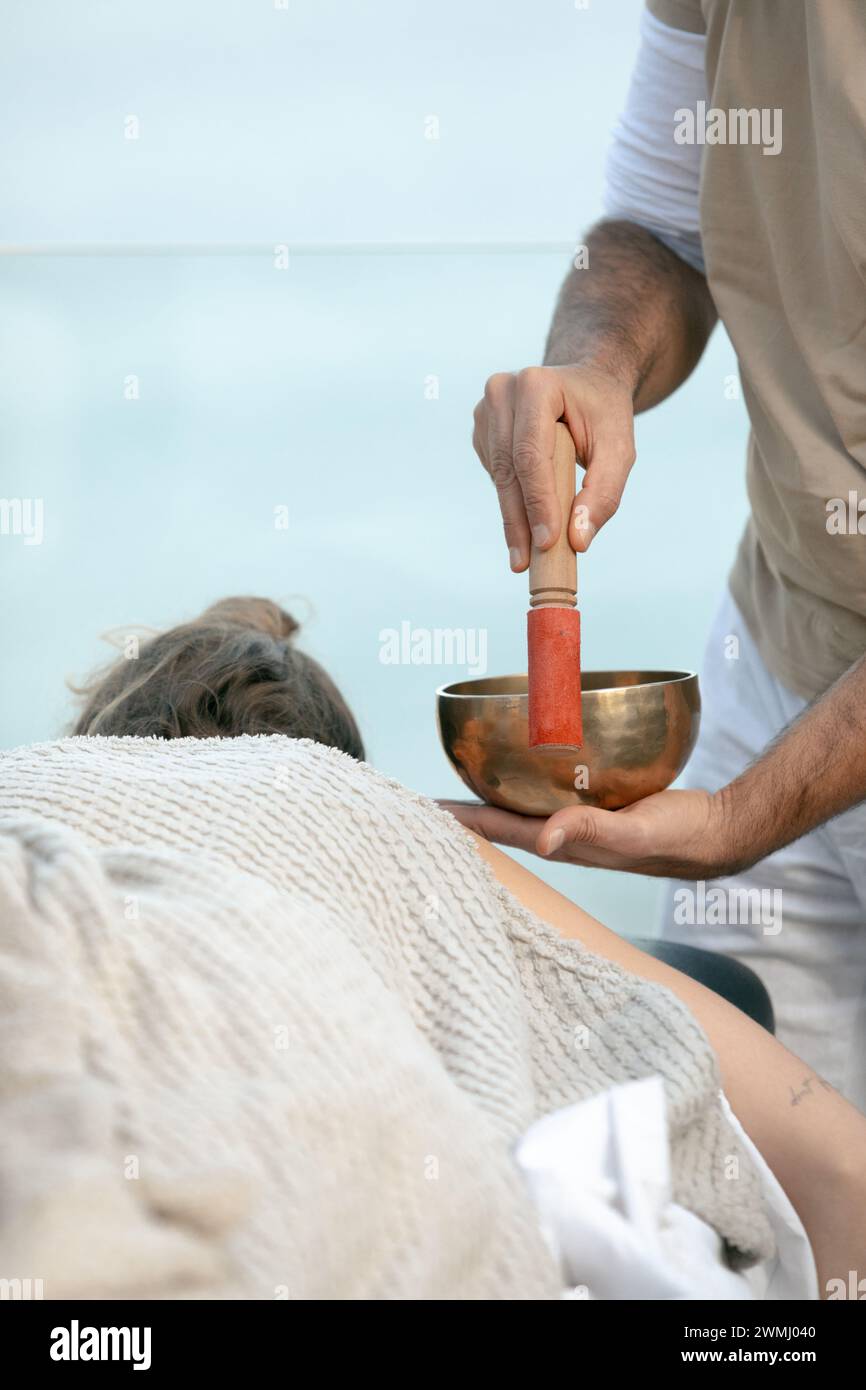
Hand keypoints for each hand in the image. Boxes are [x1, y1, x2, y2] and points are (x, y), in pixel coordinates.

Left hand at [440, 788, 750, 879]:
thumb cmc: (678, 837)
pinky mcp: (596, 804)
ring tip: (461, 784)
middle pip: (500, 821)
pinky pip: (552, 792)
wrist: (717, 832)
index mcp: (562, 843)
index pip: (496, 830)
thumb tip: (544, 840)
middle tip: (423, 798)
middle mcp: (563, 834)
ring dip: (492, 797)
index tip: (421, 808)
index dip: (460, 820)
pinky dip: (530, 780)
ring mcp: (578, 821)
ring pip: (522, 807)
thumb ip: (592, 830)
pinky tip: (526, 767)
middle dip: (464, 811)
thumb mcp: (634, 831)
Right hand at [471, 363, 636, 569]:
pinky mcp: (482, 428)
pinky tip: (527, 510)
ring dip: (512, 516)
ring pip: (498, 476)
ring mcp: (486, 409)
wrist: (587, 383)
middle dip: (519, 520)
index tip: (547, 543)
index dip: (538, 502)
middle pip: (508, 469)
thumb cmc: (605, 415)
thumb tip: (578, 541)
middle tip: (526, 563)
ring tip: (526, 554)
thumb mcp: (619, 450)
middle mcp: (503, 391)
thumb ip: (603, 494)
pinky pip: (495, 474)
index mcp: (537, 385)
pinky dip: (511, 499)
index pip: (531, 454)